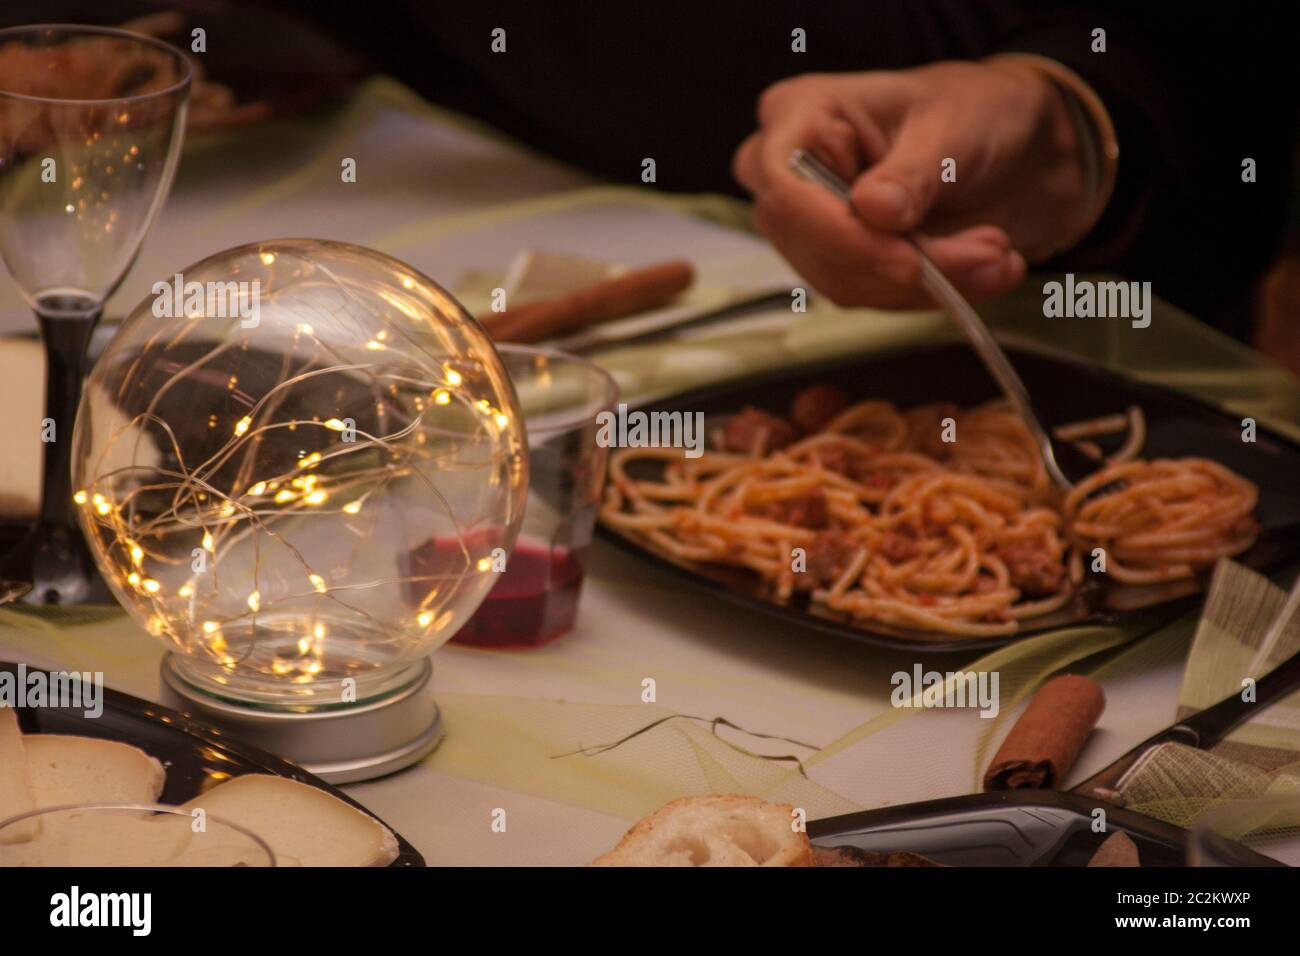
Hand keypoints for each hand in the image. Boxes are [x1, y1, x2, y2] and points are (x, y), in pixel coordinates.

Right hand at [734, 60, 1090, 308]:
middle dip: (898, 263)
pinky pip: (869, 295)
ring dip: (927, 283)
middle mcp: (788, 172)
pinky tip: (983, 269)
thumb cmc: (974, 109)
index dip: (837, 232)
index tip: (908, 261)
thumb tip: (872, 210)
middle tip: (987, 253)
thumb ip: (912, 171)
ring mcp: (808, 222)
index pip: (784, 186)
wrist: (1010, 146)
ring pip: (843, 281)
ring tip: (997, 256)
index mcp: (799, 113)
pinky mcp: (838, 260)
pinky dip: (929, 293)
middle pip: (811, 243)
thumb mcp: (955, 126)